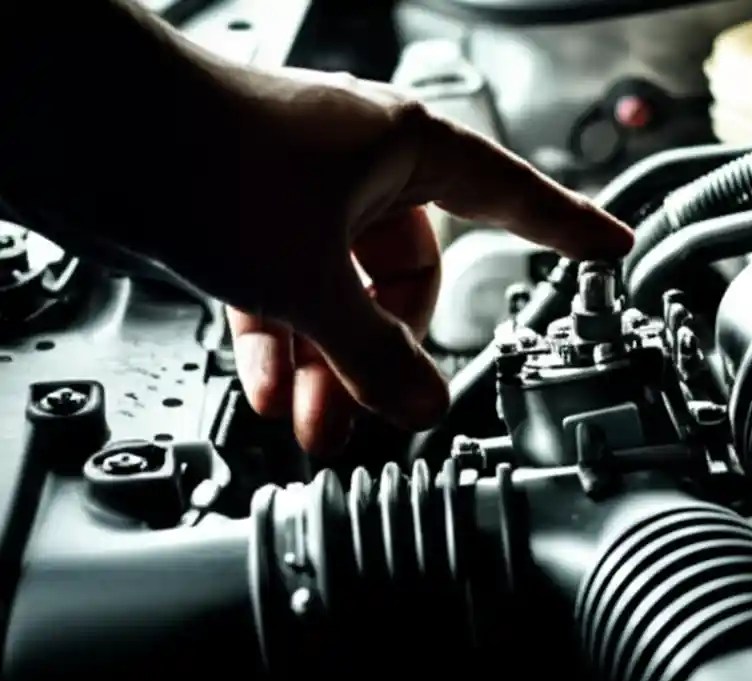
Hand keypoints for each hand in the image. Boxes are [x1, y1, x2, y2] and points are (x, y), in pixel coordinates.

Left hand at [164, 68, 631, 452]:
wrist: (85, 124)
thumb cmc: (204, 153)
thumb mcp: (309, 279)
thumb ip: (373, 353)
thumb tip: (422, 403)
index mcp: (406, 150)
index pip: (514, 195)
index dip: (568, 229)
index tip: (608, 247)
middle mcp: (364, 168)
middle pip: (410, 278)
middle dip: (390, 353)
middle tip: (384, 411)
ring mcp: (305, 194)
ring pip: (344, 293)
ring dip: (332, 364)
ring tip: (318, 427)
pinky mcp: (250, 218)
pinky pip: (289, 292)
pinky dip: (285, 342)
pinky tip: (274, 393)